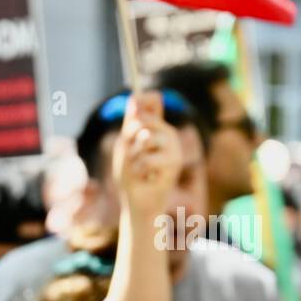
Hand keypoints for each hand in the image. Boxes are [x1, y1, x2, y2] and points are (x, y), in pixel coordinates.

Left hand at [112, 90, 181, 213]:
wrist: (138, 201)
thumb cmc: (131, 174)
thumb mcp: (126, 145)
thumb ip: (131, 123)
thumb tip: (133, 99)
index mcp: (157, 126)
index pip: (153, 98)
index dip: (140, 101)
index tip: (131, 116)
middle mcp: (168, 132)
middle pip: (142, 119)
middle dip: (129, 138)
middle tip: (133, 155)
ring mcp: (174, 146)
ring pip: (145, 138)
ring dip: (134, 156)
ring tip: (139, 167)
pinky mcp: (174, 162)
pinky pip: (146, 159)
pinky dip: (138, 171)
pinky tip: (145, 177)